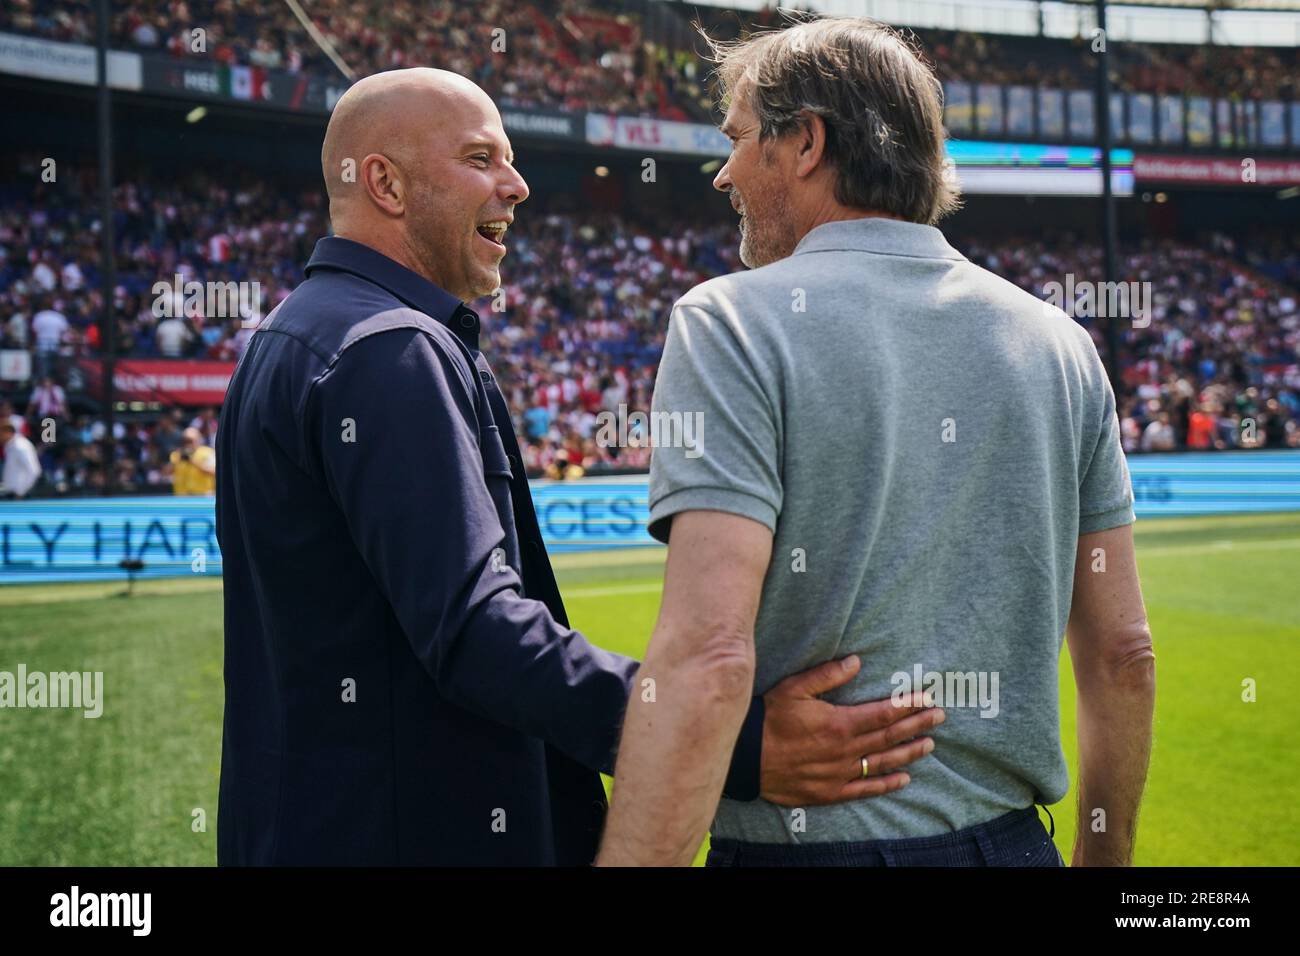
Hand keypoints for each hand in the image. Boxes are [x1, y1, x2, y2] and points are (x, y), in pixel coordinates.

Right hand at [759, 655, 943, 805]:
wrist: (747, 757)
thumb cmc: (769, 718)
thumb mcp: (795, 688)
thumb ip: (828, 675)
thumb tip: (856, 661)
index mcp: (840, 723)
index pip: (884, 713)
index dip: (909, 706)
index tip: (928, 698)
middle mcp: (846, 750)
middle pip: (890, 736)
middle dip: (917, 725)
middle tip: (939, 717)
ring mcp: (840, 773)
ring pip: (883, 762)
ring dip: (908, 752)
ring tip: (929, 744)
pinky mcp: (830, 791)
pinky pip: (865, 789)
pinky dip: (886, 784)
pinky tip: (903, 779)